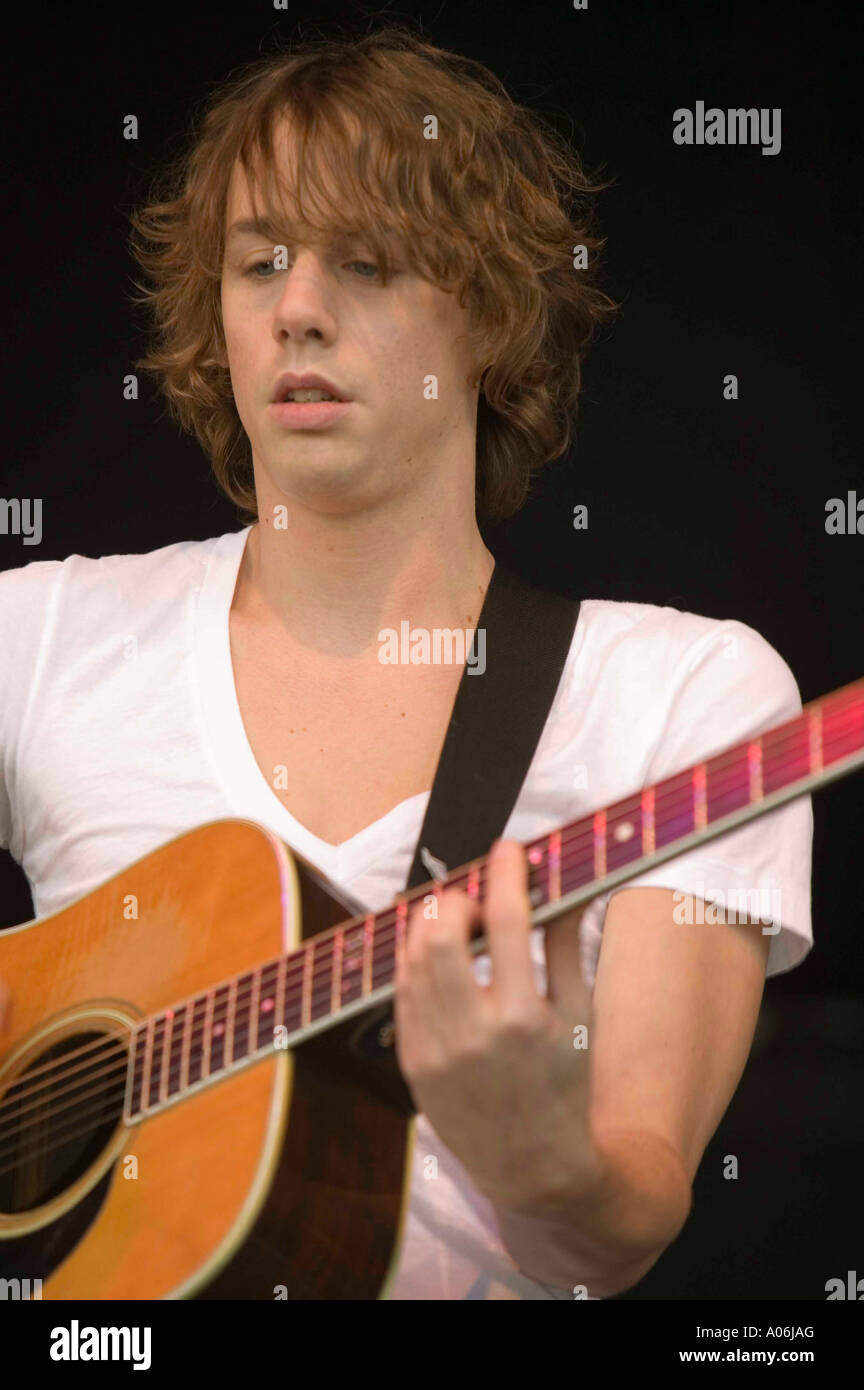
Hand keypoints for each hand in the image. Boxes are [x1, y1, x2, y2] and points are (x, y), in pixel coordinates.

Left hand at [394, 837, 596, 1212]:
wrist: (533, 1167)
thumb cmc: (565, 1085)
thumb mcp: (580, 1015)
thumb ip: (566, 943)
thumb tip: (564, 881)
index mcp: (524, 1017)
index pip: (505, 919)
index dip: (506, 871)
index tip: (509, 849)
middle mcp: (472, 1032)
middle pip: (441, 932)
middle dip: (457, 897)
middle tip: (477, 894)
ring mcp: (434, 1049)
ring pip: (412, 956)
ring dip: (432, 923)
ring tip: (458, 921)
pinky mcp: (410, 1062)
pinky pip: (401, 990)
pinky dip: (416, 960)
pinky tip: (440, 956)